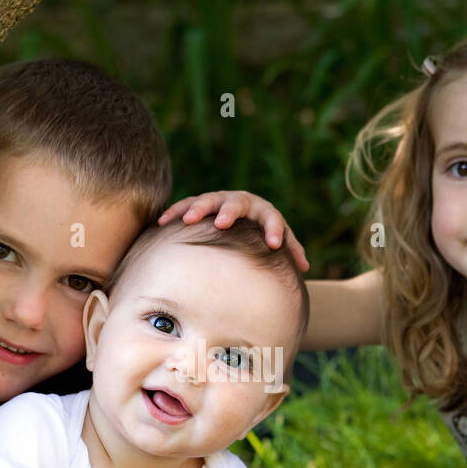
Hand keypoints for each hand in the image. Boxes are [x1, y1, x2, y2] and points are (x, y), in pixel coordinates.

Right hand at [158, 190, 308, 271]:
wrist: (246, 212)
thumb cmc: (264, 231)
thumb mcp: (279, 238)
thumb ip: (291, 249)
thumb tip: (305, 268)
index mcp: (264, 211)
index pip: (272, 218)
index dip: (274, 230)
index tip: (274, 246)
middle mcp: (243, 201)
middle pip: (237, 203)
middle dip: (229, 212)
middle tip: (222, 224)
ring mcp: (221, 199)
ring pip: (209, 199)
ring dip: (198, 209)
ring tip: (188, 221)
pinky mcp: (202, 203)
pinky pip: (186, 204)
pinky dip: (175, 212)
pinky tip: (161, 222)